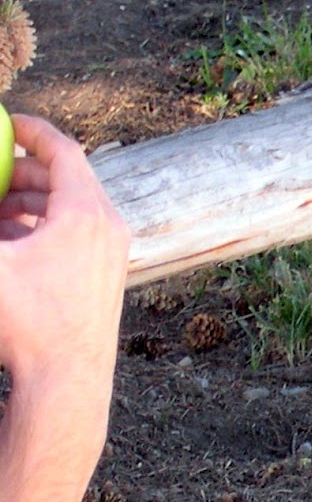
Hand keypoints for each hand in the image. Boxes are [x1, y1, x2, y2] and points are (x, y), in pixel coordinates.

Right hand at [0, 113, 128, 390]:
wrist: (66, 379)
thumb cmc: (27, 324)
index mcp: (85, 213)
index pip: (63, 151)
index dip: (33, 131)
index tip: (8, 123)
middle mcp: (106, 227)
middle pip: (63, 180)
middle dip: (19, 171)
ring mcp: (110, 253)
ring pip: (65, 209)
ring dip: (25, 203)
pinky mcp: (105, 275)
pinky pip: (72, 235)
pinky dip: (39, 229)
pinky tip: (6, 244)